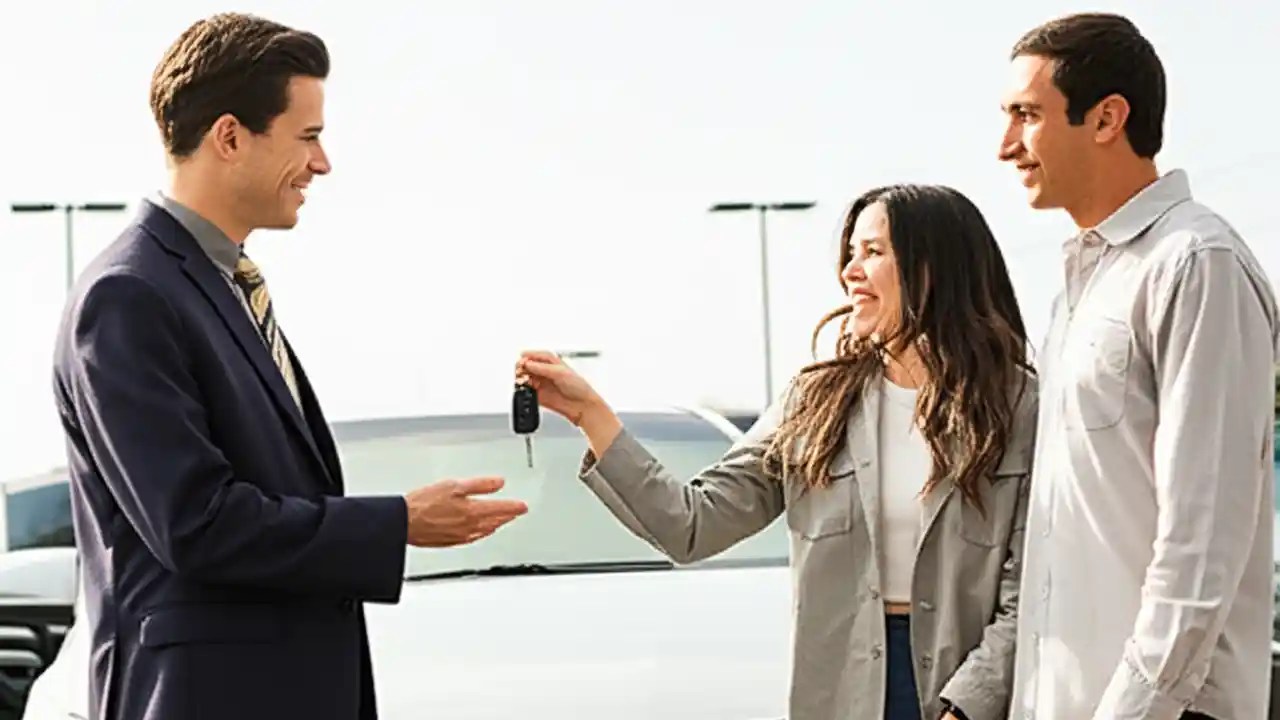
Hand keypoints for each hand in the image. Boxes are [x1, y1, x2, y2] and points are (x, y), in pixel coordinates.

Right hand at [403, 476, 527, 546]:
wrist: (404, 522)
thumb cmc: (424, 503)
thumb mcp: (454, 485)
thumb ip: (480, 484)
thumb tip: (499, 483)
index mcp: (473, 511)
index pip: (501, 509)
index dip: (514, 507)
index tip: (523, 506)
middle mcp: (470, 527)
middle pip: (496, 521)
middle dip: (508, 516)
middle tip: (517, 512)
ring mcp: (461, 536)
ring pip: (486, 530)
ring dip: (497, 524)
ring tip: (503, 520)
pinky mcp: (451, 542)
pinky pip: (474, 538)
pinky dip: (483, 532)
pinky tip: (481, 531)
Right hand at [515, 350, 605, 425]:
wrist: (582, 405)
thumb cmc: (579, 387)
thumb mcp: (561, 373)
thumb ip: (544, 368)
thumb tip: (529, 364)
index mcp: (553, 363)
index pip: (538, 356)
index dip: (530, 355)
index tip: (522, 357)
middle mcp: (546, 373)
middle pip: (529, 366)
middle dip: (523, 366)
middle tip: (520, 369)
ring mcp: (542, 384)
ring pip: (526, 378)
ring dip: (521, 377)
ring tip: (522, 379)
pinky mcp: (539, 396)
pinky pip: (527, 391)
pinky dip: (523, 389)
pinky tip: (523, 388)